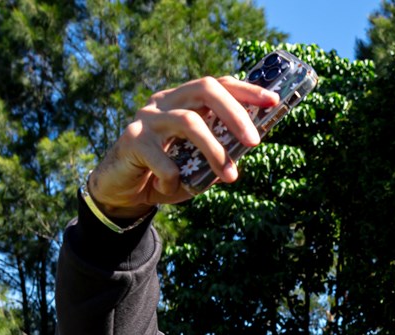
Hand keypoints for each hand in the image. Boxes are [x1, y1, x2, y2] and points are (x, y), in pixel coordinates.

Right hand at [88, 76, 278, 217]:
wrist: (121, 190)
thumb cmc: (167, 172)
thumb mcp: (199, 161)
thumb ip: (221, 150)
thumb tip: (253, 142)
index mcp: (182, 101)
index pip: (218, 84)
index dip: (247, 90)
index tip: (273, 102)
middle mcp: (164, 102)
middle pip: (205, 89)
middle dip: (235, 114)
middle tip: (254, 142)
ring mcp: (146, 119)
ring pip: (189, 122)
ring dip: (215, 151)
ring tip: (229, 177)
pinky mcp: (132, 141)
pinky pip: (165, 161)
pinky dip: (175, 179)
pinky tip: (170, 188)